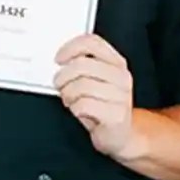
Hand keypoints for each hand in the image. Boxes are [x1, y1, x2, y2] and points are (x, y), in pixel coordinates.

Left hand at [54, 34, 135, 156]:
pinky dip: (75, 109)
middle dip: (63, 77)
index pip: (93, 43)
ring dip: (68, 95)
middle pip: (82, 64)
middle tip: (60, 86)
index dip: (71, 47)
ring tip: (71, 101)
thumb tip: (60, 61)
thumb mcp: (95, 82)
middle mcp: (121, 77)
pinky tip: (79, 112)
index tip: (59, 58)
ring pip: (81, 85)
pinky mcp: (116, 115)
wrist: (121, 137)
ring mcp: (121, 96)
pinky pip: (84, 105)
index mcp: (117, 63)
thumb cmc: (103, 108)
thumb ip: (82, 66)